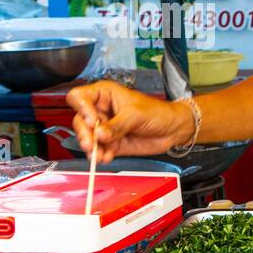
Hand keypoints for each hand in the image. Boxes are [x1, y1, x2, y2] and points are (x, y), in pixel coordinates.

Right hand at [66, 81, 193, 162]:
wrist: (173, 129)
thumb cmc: (158, 112)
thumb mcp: (136, 115)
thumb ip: (117, 125)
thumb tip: (100, 134)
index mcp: (104, 94)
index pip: (80, 97)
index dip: (82, 108)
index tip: (91, 120)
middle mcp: (101, 110)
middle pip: (80, 120)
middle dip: (85, 133)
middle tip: (91, 143)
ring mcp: (105, 128)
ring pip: (88, 137)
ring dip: (92, 148)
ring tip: (99, 155)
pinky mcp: (111, 143)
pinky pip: (100, 150)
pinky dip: (101, 155)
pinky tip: (106, 157)